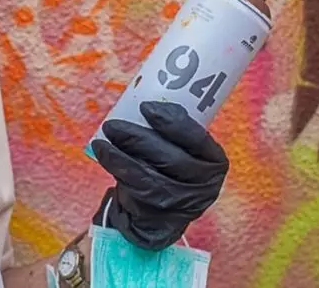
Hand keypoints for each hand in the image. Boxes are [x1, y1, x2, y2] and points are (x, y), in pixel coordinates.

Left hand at [90, 101, 228, 250]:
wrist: (158, 215)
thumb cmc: (168, 169)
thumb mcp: (182, 151)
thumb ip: (171, 132)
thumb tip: (143, 101)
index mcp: (215, 162)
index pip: (197, 139)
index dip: (172, 121)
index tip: (146, 107)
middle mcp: (203, 186)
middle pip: (171, 159)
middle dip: (140, 138)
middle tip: (114, 123)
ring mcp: (181, 204)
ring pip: (150, 175)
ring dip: (122, 153)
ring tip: (106, 135)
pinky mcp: (157, 216)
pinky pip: (135, 189)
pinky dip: (117, 167)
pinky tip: (103, 152)